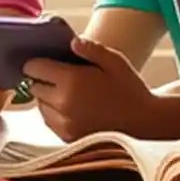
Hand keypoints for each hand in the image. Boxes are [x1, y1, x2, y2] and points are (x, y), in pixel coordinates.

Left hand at [23, 38, 156, 141]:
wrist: (145, 124)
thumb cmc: (130, 89)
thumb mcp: (115, 61)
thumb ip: (91, 48)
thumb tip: (71, 42)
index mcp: (71, 81)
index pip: (34, 68)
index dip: (37, 62)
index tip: (44, 60)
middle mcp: (62, 104)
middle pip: (34, 87)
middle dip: (43, 79)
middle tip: (60, 76)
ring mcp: (64, 123)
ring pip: (40, 106)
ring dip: (48, 98)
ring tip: (68, 93)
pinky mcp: (67, 137)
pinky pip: (49, 121)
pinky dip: (55, 114)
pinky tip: (72, 108)